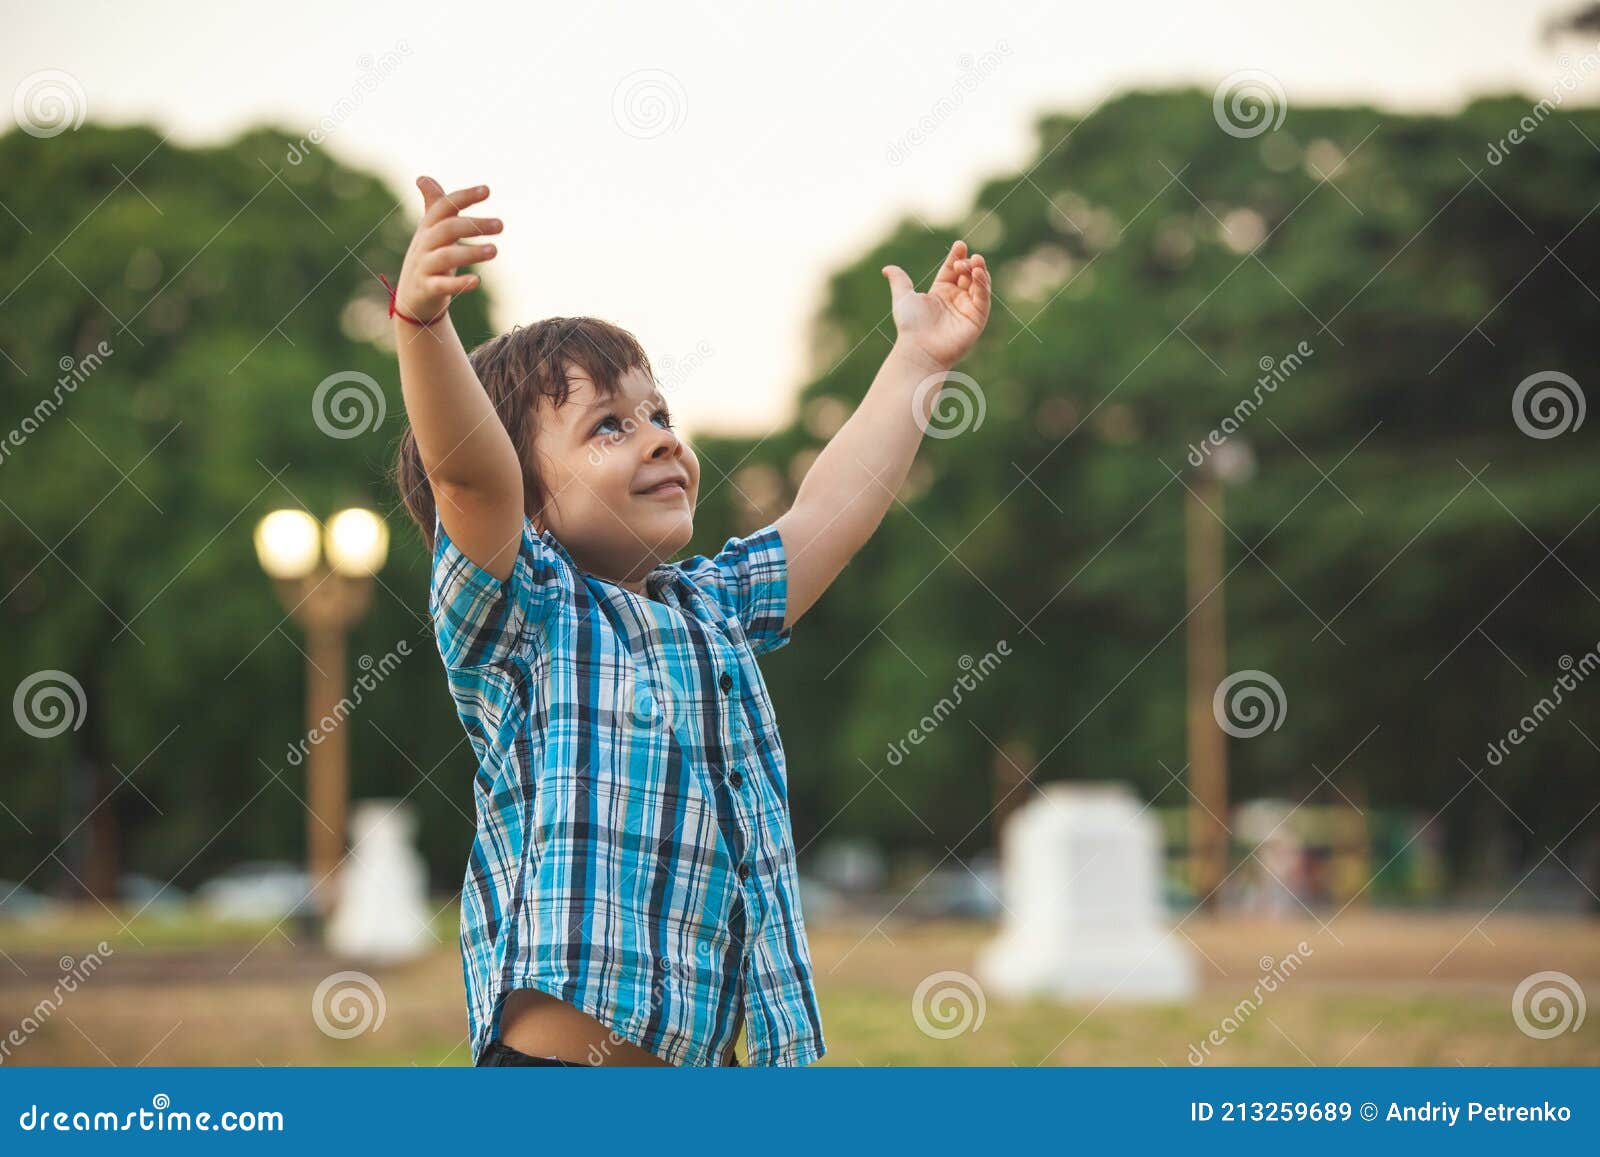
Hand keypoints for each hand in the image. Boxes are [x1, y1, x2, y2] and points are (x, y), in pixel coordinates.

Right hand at [394, 176, 502, 322]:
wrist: (411, 297)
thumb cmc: (428, 259)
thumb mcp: (430, 233)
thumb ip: (434, 208)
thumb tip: (423, 178)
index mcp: (428, 228)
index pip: (444, 206)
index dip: (464, 197)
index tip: (487, 190)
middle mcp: (424, 244)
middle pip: (447, 229)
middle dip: (473, 225)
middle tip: (501, 225)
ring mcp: (424, 267)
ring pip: (446, 256)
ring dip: (471, 252)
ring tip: (494, 250)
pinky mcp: (427, 289)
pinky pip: (442, 285)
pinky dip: (459, 283)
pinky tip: (476, 281)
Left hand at [881, 240, 991, 370]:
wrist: (919, 348)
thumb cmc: (910, 326)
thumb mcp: (903, 298)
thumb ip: (899, 280)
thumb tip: (886, 268)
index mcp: (940, 292)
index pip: (952, 269)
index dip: (956, 257)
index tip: (959, 245)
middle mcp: (956, 299)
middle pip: (967, 274)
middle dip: (967, 264)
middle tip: (961, 262)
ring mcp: (968, 308)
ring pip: (979, 284)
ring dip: (979, 270)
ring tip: (976, 261)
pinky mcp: (977, 318)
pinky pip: (984, 298)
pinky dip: (983, 284)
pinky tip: (978, 273)